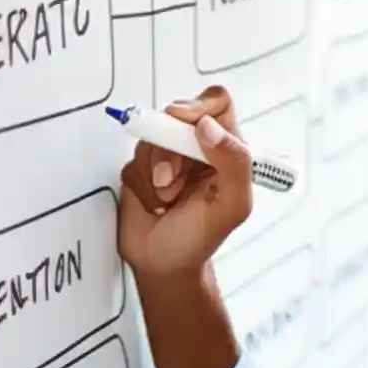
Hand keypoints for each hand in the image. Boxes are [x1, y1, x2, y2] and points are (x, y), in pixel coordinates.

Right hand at [118, 85, 253, 280]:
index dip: (200, 105)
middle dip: (170, 150)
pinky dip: (142, 184)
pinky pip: (133, 159)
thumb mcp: (232, 204)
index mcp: (227, 148)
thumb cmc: (202, 237)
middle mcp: (198, 146)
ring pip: (152, 137)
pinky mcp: (142, 167)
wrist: (164, 263)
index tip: (185, 122)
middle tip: (172, 181)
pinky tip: (155, 204)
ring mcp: (168, 155)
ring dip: (156, 173)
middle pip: (177, 115)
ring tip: (168, 199)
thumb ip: (234, 161)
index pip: (217, 103)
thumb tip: (208, 125)